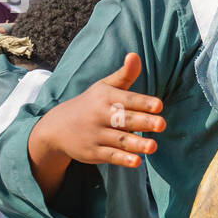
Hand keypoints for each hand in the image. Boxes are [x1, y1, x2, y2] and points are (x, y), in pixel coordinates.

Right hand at [28, 53, 164, 198]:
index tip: (159, 105)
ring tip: (153, 147)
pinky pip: (109, 156)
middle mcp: (100, 115)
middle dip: (143, 122)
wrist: (57, 127)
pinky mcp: (92, 152)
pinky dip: (122, 159)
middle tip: (161, 124)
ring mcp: (95, 135)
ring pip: (118, 139)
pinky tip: (137, 162)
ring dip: (136, 143)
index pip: (127, 99)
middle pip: (124, 119)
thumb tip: (135, 55)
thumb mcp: (104, 87)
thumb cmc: (91, 104)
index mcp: (106, 98)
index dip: (143, 102)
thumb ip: (124, 75)